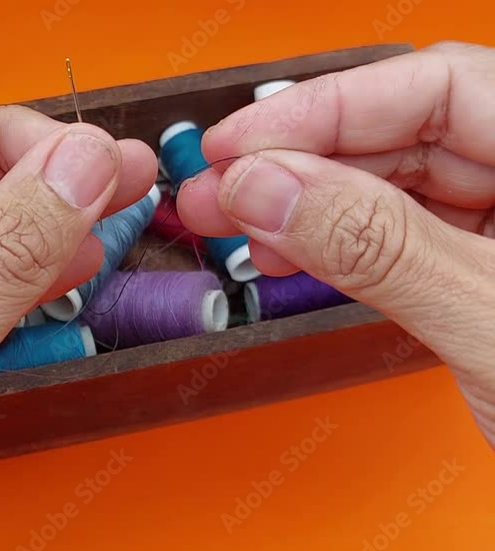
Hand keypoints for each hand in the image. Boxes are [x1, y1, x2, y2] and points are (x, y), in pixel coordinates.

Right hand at [177, 41, 494, 445]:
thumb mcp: (493, 326)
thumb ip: (380, 246)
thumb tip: (270, 187)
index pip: (441, 86)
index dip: (328, 107)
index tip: (242, 144)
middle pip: (411, 131)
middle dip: (303, 159)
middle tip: (222, 189)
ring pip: (397, 184)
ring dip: (309, 203)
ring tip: (241, 223)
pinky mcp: (488, 275)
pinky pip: (400, 238)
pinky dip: (338, 246)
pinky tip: (292, 252)